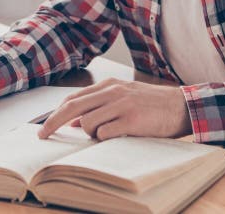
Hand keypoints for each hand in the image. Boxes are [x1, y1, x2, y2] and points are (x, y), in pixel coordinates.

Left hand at [38, 78, 191, 140]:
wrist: (182, 106)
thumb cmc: (152, 105)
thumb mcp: (124, 97)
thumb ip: (101, 105)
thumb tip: (75, 122)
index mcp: (109, 85)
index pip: (73, 98)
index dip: (55, 112)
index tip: (45, 125)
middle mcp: (112, 92)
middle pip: (72, 107)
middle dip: (53, 122)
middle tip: (43, 135)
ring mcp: (121, 105)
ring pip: (87, 123)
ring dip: (90, 134)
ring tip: (107, 134)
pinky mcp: (130, 120)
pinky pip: (104, 133)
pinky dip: (104, 139)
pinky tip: (117, 137)